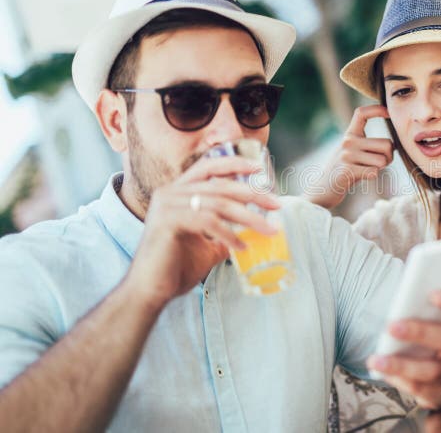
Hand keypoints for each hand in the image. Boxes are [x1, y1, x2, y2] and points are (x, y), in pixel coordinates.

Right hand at [126, 156, 280, 308]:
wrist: (150, 291)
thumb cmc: (175, 269)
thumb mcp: (207, 245)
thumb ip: (224, 233)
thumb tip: (250, 233)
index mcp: (177, 192)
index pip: (208, 167)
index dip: (234, 163)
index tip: (258, 169)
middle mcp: (169, 193)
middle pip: (219, 185)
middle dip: (252, 193)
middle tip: (275, 204)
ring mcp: (166, 206)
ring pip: (218, 203)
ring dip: (248, 217)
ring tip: (267, 230)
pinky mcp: (167, 221)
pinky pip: (207, 221)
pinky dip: (228, 234)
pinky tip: (240, 246)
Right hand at [307, 105, 392, 208]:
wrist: (324, 189)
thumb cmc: (346, 170)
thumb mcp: (353, 151)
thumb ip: (369, 144)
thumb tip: (393, 145)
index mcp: (350, 134)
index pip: (362, 113)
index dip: (377, 109)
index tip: (388, 113)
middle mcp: (348, 142)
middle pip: (387, 144)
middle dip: (390, 156)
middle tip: (381, 163)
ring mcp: (347, 156)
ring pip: (383, 160)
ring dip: (381, 168)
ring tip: (369, 170)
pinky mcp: (347, 171)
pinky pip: (374, 172)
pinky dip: (373, 176)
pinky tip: (362, 177)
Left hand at [367, 287, 440, 409]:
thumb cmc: (433, 329)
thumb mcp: (435, 314)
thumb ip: (423, 305)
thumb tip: (400, 301)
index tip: (432, 295)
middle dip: (420, 333)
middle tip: (392, 327)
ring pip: (435, 371)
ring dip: (403, 366)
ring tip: (377, 360)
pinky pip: (427, 393)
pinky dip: (403, 383)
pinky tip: (385, 374)